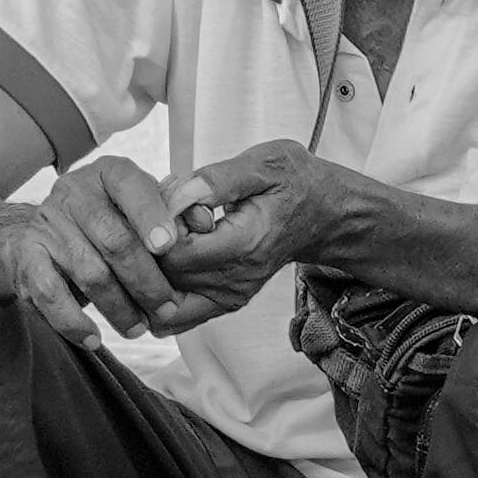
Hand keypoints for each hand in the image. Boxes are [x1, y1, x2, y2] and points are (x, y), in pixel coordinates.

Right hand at [0, 161, 213, 342]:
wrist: (34, 236)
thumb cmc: (104, 224)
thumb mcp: (136, 208)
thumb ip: (171, 214)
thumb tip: (204, 224)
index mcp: (109, 173)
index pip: (133, 188)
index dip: (152, 218)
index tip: (169, 247)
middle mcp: (74, 193)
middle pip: (116, 240)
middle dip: (147, 282)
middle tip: (167, 308)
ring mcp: (47, 225)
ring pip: (90, 273)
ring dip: (119, 309)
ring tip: (138, 328)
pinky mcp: (27, 257)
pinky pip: (50, 295)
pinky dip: (74, 322)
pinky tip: (94, 338)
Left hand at [145, 140, 348, 315]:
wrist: (323, 215)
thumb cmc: (293, 183)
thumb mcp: (263, 164)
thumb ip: (217, 179)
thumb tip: (181, 195)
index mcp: (245, 244)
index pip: (174, 253)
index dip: (159, 226)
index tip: (175, 200)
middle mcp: (237, 280)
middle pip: (164, 276)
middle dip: (154, 245)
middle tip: (174, 212)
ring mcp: (231, 297)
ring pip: (164, 297)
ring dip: (158, 265)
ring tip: (176, 231)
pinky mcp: (226, 302)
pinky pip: (178, 313)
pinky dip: (163, 287)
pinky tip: (173, 253)